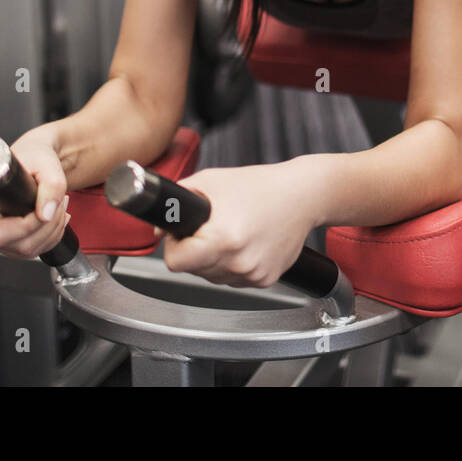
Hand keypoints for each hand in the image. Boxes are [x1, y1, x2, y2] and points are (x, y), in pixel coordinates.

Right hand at [0, 128, 69, 259]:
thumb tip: (46, 214)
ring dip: (52, 231)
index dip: (26, 226)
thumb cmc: (34, 157)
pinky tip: (53, 217)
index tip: (46, 209)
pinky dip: (50, 236)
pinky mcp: (4, 241)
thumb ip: (51, 186)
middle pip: (15, 245)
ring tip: (58, 206)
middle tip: (59, 203)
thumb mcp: (47, 164)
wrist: (35, 159)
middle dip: (47, 227)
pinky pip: (31, 251)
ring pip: (26, 250)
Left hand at [158, 161, 320, 288]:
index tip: (184, 234)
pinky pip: (234, 279)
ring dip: (215, 260)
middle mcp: (239, 261)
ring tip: (232, 232)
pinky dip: (234, 265)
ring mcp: (254, 274)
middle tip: (212, 227)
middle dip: (195, 250)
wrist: (303, 195)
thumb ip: (175, 201)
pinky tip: (247, 242)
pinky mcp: (265, 279)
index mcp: (223, 238)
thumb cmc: (261, 185)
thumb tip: (159, 229)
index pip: (175, 262)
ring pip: (213, 277)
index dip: (175, 245)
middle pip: (193, 270)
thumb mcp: (211, 181)